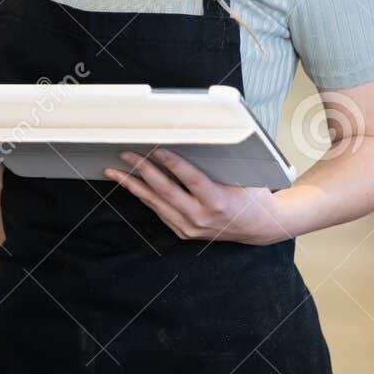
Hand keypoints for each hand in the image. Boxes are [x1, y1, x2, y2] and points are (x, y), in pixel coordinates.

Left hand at [104, 149, 290, 245]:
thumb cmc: (252, 196)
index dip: (172, 163)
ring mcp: (190, 227)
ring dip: (133, 185)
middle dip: (142, 170)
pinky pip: (159, 211)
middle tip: (125, 154)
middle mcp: (201, 217)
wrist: (258, 227)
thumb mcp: (242, 178)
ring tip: (115, 171)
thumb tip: (189, 142)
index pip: (190, 178)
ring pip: (155, 203)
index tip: (156, 149)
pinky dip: (145, 196)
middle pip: (165, 191)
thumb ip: (217, 165)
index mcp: (218, 201)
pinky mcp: (184, 232)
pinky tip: (132, 184)